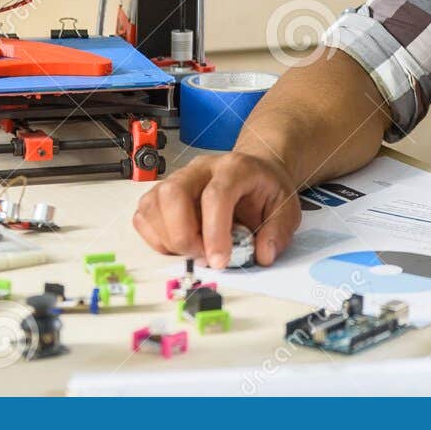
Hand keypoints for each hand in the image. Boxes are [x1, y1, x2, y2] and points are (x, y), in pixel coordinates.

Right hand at [133, 150, 300, 266]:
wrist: (253, 171)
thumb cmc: (265, 189)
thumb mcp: (286, 207)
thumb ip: (278, 232)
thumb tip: (262, 255)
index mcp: (234, 168)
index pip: (215, 195)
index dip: (214, 232)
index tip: (220, 261)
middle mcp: (200, 168)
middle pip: (173, 194)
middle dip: (183, 235)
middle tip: (203, 257)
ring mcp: (177, 178)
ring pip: (153, 204)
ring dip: (169, 239)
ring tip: (194, 250)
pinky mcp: (161, 193)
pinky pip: (144, 215)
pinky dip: (156, 238)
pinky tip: (179, 244)